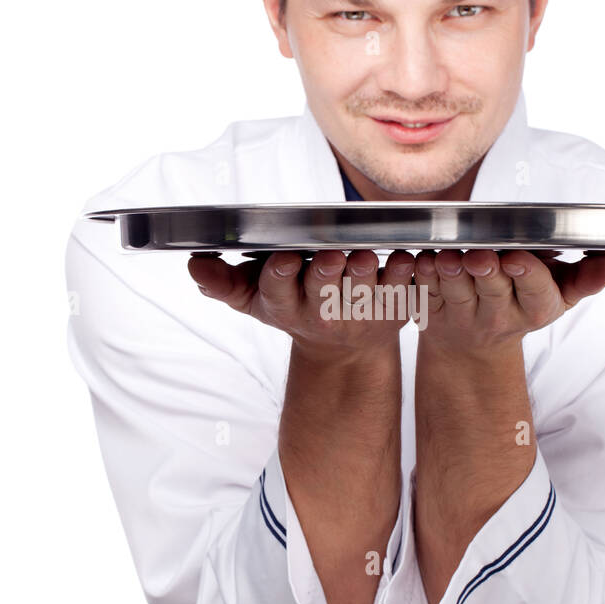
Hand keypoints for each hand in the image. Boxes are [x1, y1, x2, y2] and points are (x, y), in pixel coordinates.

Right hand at [188, 249, 415, 358]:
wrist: (342, 348)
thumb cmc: (294, 307)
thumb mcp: (254, 299)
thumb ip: (223, 283)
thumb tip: (195, 266)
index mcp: (286, 305)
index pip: (278, 289)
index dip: (282, 274)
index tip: (286, 257)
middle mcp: (321, 313)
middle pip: (323, 291)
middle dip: (327, 274)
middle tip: (333, 255)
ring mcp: (358, 314)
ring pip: (363, 293)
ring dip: (367, 276)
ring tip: (367, 256)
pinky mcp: (391, 312)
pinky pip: (401, 292)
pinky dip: (406, 275)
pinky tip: (409, 257)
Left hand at [412, 247, 604, 353]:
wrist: (475, 345)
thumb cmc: (522, 303)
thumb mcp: (559, 295)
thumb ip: (586, 278)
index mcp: (535, 309)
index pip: (536, 292)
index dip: (526, 274)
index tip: (517, 257)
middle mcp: (500, 315)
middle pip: (493, 290)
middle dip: (486, 270)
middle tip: (479, 254)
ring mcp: (464, 316)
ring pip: (456, 293)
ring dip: (450, 274)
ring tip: (446, 256)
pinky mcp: (434, 313)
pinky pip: (425, 294)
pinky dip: (419, 278)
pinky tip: (418, 260)